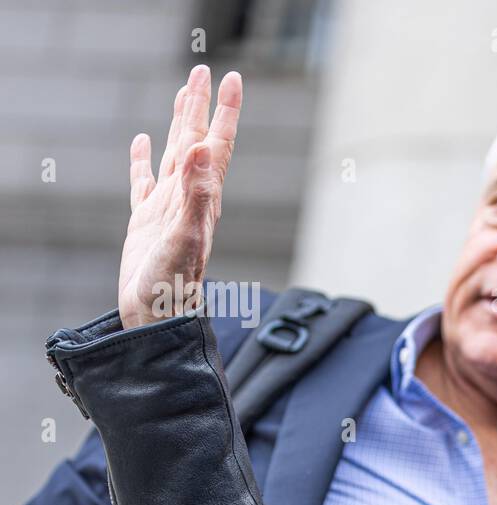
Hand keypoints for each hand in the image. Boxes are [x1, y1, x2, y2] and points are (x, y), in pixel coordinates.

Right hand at [117, 65, 242, 329]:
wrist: (157, 321)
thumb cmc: (173, 287)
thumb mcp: (186, 237)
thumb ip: (197, 195)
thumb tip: (205, 149)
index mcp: (202, 198)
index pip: (217, 145)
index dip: (224, 112)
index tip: (231, 78)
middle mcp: (189, 199)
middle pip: (197, 141)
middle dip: (201, 107)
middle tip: (204, 70)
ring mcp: (167, 209)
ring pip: (175, 155)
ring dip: (179, 125)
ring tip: (182, 95)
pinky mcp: (145, 222)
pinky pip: (144, 181)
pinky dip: (143, 159)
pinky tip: (143, 141)